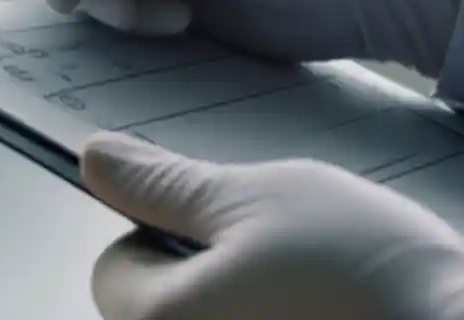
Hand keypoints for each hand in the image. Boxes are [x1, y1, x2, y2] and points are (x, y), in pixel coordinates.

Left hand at [82, 132, 463, 319]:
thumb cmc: (365, 276)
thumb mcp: (256, 200)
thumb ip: (167, 184)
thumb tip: (99, 160)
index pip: (112, 267)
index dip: (161, 230)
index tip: (215, 219)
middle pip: (158, 301)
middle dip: (204, 264)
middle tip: (272, 249)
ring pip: (212, 315)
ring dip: (243, 290)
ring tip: (307, 278)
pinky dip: (276, 313)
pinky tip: (324, 308)